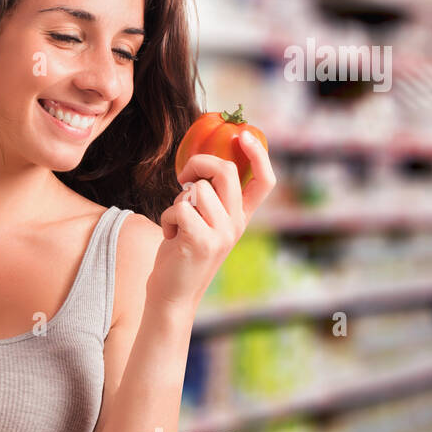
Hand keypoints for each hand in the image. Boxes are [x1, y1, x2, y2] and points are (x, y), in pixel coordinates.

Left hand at [148, 130, 276, 316]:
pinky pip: (180, 207)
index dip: (258, 154)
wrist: (173, 296)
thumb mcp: (203, 225)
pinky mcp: (201, 241)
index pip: (264, 181)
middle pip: (226, 172)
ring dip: (177, 201)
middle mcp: (237, 225)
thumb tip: (199, 166)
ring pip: (197, 190)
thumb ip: (208, 200)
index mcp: (241, 218)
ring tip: (177, 224)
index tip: (244, 135)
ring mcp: (221, 234)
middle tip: (183, 178)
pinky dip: (167, 217)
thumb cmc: (182, 255)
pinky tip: (170, 235)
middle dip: (199, 164)